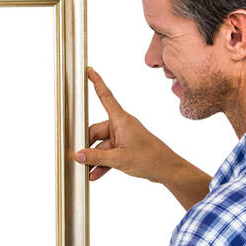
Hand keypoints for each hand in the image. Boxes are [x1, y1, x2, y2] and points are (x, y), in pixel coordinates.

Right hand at [76, 67, 179, 184]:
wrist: (166, 169)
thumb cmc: (149, 158)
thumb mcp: (118, 159)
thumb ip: (96, 157)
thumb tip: (78, 155)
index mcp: (122, 120)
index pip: (105, 97)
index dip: (97, 83)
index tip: (89, 71)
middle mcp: (122, 126)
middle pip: (96, 130)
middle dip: (88, 145)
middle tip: (81, 158)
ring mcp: (123, 137)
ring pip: (101, 145)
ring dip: (95, 158)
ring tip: (88, 171)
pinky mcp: (126, 148)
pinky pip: (109, 153)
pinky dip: (102, 163)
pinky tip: (95, 174)